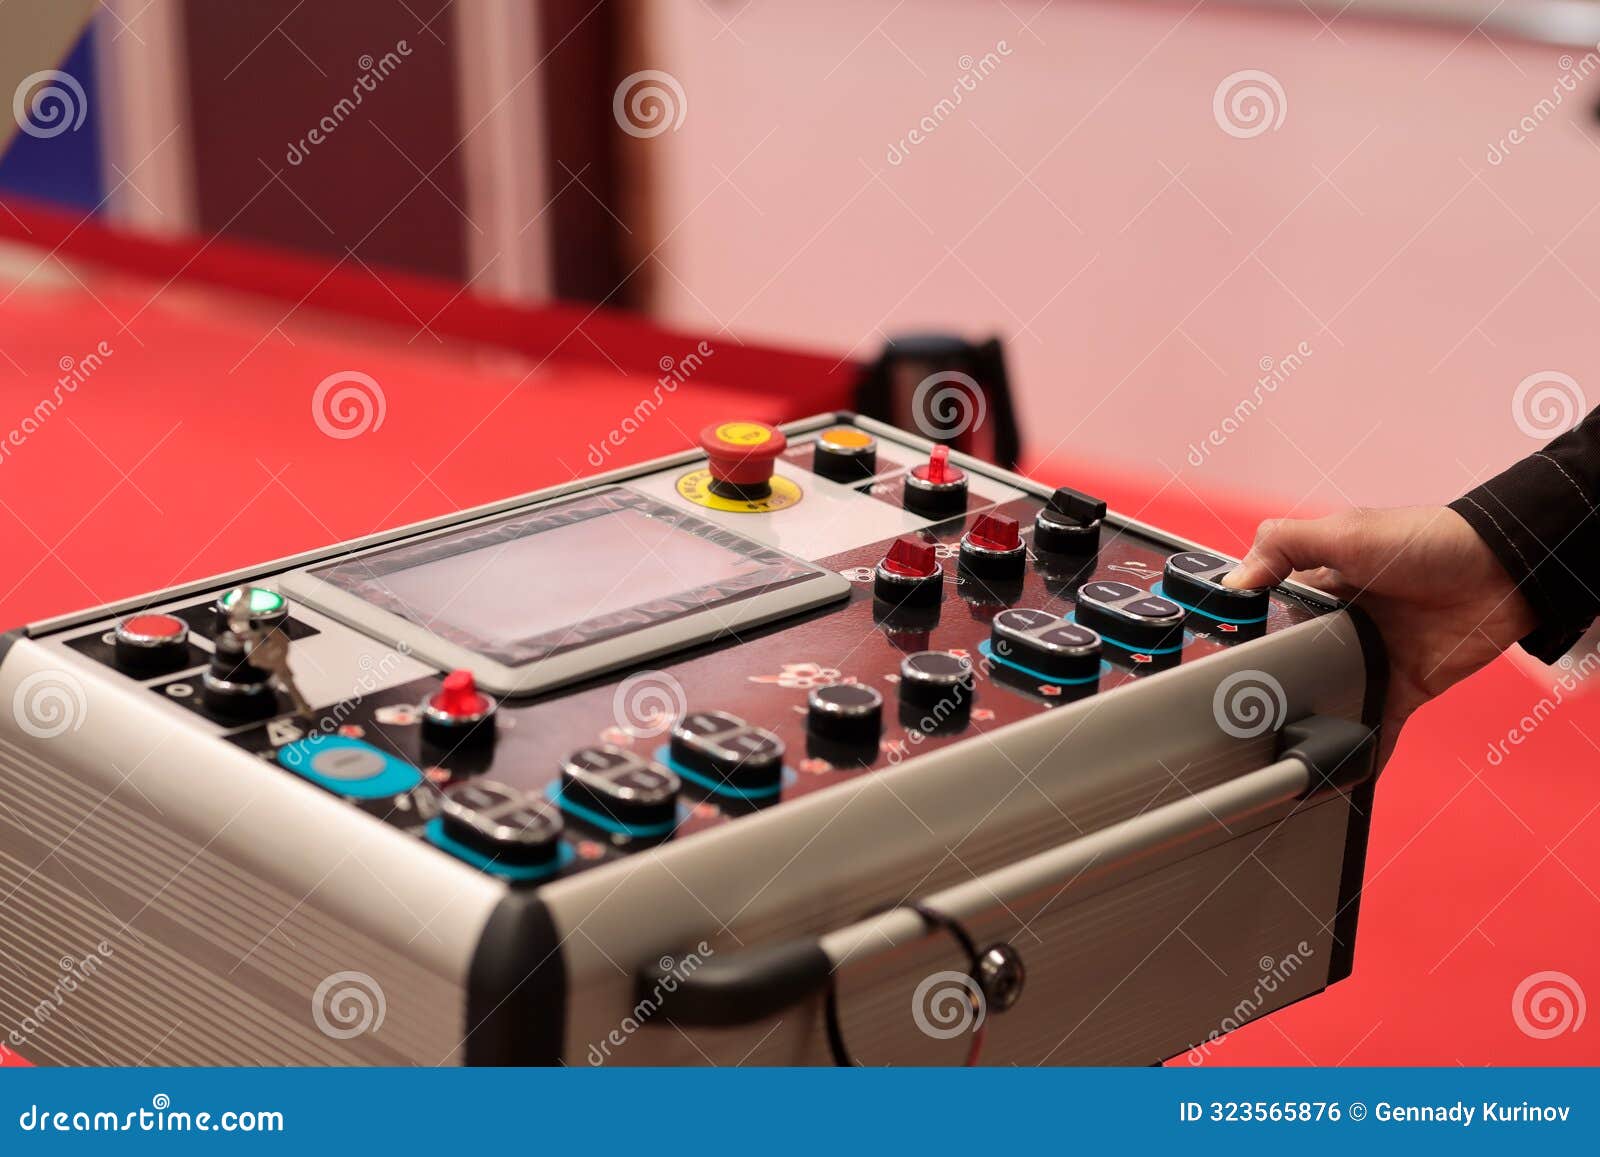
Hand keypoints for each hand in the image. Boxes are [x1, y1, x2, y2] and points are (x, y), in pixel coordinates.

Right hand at [1223, 506, 1535, 766]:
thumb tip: (1232, 583)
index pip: (1267, 609)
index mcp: (1320, 582)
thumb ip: (1284, 545)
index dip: (1242, 630)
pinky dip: (1360, 748)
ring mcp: (1370, 656)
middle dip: (1269, 683)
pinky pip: (1375, 723)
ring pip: (1326, 695)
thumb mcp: (1345, 531)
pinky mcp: (1401, 686)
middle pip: (1292, 659)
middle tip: (1236, 712)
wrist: (1503, 571)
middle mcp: (1340, 621)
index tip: (1211, 657)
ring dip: (1308, 717)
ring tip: (1274, 746)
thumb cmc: (1427, 540)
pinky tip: (1337, 771)